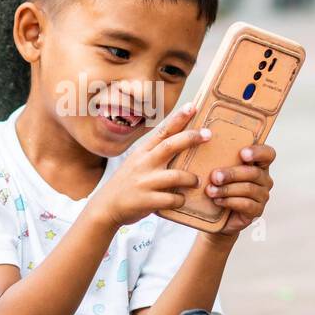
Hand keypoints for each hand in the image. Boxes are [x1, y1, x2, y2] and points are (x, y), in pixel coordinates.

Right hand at [91, 102, 209, 228]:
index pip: (163, 131)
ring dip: (191, 178)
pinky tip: (180, 200)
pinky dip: (180, 200)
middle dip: (190, 138)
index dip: (178, 118)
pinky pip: (172, 199)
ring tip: (195, 181)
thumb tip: (180, 143)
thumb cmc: (126, 184)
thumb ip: (154, 154)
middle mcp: (143, 164)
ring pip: (176, 175)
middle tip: (208, 134)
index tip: (193, 106)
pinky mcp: (146, 201)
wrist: (106, 208)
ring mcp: (144, 182)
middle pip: (170, 146)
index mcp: (142, 153)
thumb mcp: (136, 163)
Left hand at [205, 142, 275, 236]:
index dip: (258, 152)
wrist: (218, 216)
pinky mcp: (257, 211)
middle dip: (232, 174)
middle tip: (214, 176)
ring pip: (248, 188)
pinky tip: (218, 201)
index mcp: (258, 165)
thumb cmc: (219, 188)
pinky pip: (246, 204)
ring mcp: (262, 195)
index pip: (268, 154)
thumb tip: (202, 138)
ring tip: (210, 190)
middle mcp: (264, 179)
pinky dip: (230, 201)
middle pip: (253, 172)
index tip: (242, 154)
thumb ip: (219, 157)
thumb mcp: (219, 170)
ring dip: (227, 189)